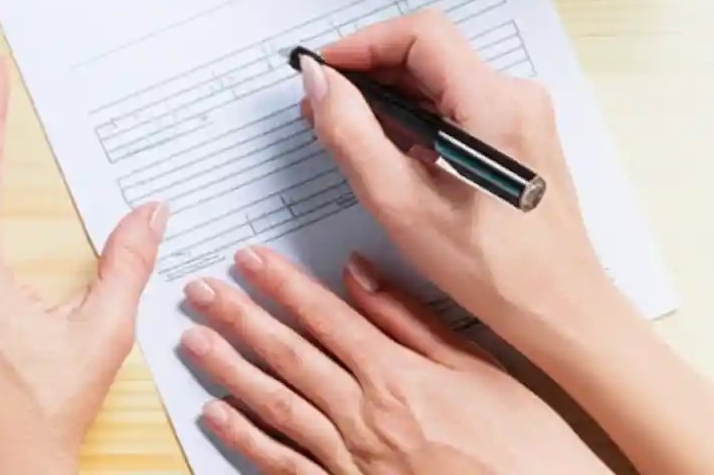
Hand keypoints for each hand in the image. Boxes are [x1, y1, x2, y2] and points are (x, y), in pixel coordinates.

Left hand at [181, 246, 609, 474]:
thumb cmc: (521, 442)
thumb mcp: (480, 368)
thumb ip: (413, 321)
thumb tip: (362, 274)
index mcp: (397, 375)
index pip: (325, 317)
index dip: (281, 285)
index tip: (247, 259)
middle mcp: (364, 414)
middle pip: (289, 355)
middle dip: (240, 318)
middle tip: (199, 290)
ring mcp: (351, 459)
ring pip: (277, 406)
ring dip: (230, 370)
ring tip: (193, 340)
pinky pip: (285, 465)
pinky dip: (247, 440)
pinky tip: (216, 418)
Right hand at [300, 11, 613, 333]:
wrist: (558, 308)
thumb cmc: (493, 269)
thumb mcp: (400, 202)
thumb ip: (351, 132)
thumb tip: (320, 82)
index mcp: (493, 102)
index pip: (419, 34)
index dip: (361, 43)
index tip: (322, 70)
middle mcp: (516, 96)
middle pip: (430, 53)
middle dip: (370, 72)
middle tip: (323, 105)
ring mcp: (523, 115)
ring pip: (443, 80)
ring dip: (392, 96)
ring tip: (348, 131)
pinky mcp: (521, 136)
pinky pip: (461, 106)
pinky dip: (420, 117)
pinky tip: (390, 150)